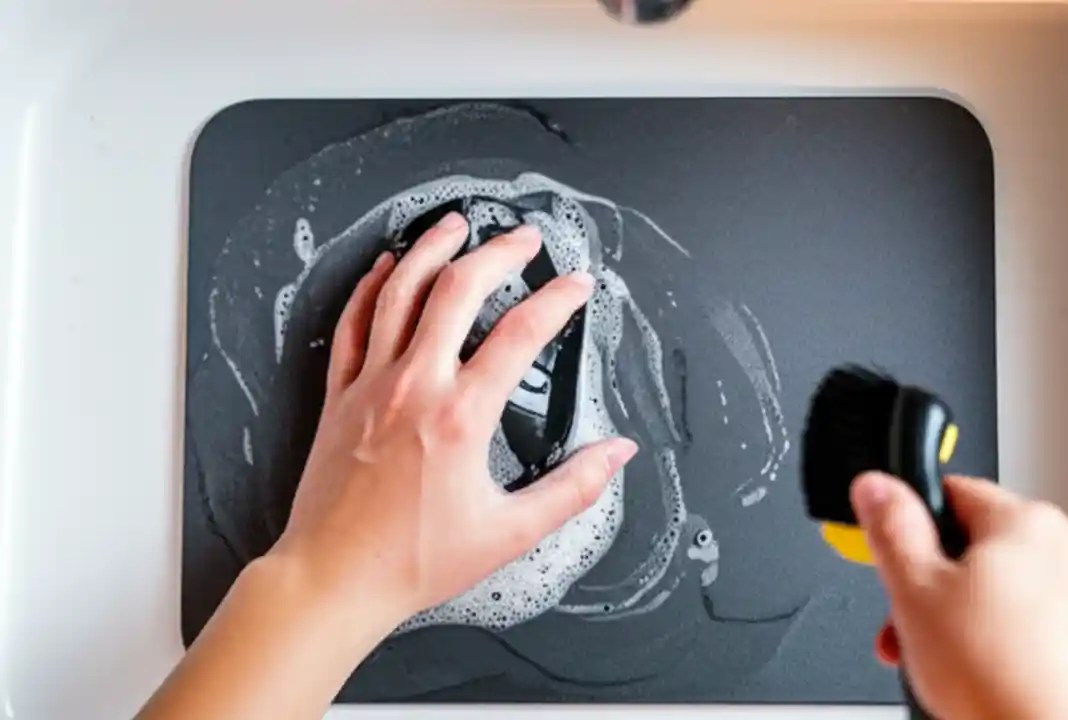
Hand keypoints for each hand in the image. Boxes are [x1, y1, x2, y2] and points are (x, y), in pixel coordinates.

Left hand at [269, 211, 637, 632]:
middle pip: (458, 291)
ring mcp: (371, 385)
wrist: (333, 578)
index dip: (557, 300)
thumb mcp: (510, 532)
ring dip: (431, 250)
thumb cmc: (415, 561)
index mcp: (462, 416)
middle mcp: (416, 386)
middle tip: (524, 239)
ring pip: (400, 293)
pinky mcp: (339, 396)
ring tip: (456, 224)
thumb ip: (571, 488)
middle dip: (497, 254)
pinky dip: (371, 287)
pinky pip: (352, 324)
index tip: (577, 285)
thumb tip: (617, 453)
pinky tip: (388, 266)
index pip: (521, 334)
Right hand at [852, 473, 1067, 719]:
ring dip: (985, 620)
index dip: (915, 532)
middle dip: (946, 589)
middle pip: (989, 551)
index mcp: (1029, 521)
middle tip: (917, 630)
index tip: (901, 564)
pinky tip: (1002, 680)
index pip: (956, 494)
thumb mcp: (914, 593)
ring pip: (1024, 594)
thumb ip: (892, 528)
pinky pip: (1059, 631)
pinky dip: (1029, 649)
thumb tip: (878, 487)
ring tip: (959, 665)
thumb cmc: (1001, 682)